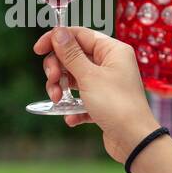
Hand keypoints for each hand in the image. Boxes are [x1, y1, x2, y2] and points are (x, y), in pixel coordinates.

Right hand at [33, 25, 157, 162]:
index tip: (37, 50)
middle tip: (52, 81)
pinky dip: (72, 106)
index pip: (79, 35)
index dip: (56, 40)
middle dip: (57, 69)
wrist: (134, 140)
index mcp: (112, 50)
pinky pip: (81, 98)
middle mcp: (110, 64)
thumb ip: (70, 53)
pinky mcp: (103, 103)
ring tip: (58, 100)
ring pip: (74, 78)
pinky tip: (71, 119)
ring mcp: (107, 83)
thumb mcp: (89, 76)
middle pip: (73, 56)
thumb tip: (58, 31)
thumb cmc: (116, 105)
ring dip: (61, 88)